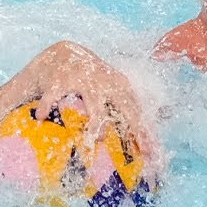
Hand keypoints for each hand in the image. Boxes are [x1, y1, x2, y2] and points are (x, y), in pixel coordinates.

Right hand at [21, 42, 154, 152]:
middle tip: (138, 150)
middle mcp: (107, 82)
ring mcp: (85, 79)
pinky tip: (41, 117)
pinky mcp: (61, 78)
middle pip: (125, 108)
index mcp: (121, 87)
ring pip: (95, 104)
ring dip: (97, 122)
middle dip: (134, 128)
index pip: (138, 112)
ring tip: (97, 139)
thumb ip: (130, 107)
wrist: (64, 53)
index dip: (147, 132)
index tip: (153, 154)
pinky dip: (47, 106)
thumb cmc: (91, 79)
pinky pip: (55, 96)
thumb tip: (165, 116)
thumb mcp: (113, 89)